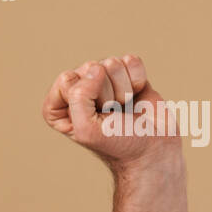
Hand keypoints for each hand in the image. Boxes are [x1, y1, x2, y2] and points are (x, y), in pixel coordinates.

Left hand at [41, 54, 179, 173]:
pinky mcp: (127, 75)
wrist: (153, 150)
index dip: (86, 98)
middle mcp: (78, 90)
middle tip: (112, 114)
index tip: (96, 117)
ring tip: (124, 107)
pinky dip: (138, 79)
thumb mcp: (86, 129)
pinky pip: (131, 61)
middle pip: (90, 68)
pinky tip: (137, 95)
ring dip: (123, 89)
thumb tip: (96, 67)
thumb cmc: (116, 144)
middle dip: (107, 93)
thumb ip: (79, 97)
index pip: (66, 80)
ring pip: (112, 63)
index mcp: (58, 106)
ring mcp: (104, 81)